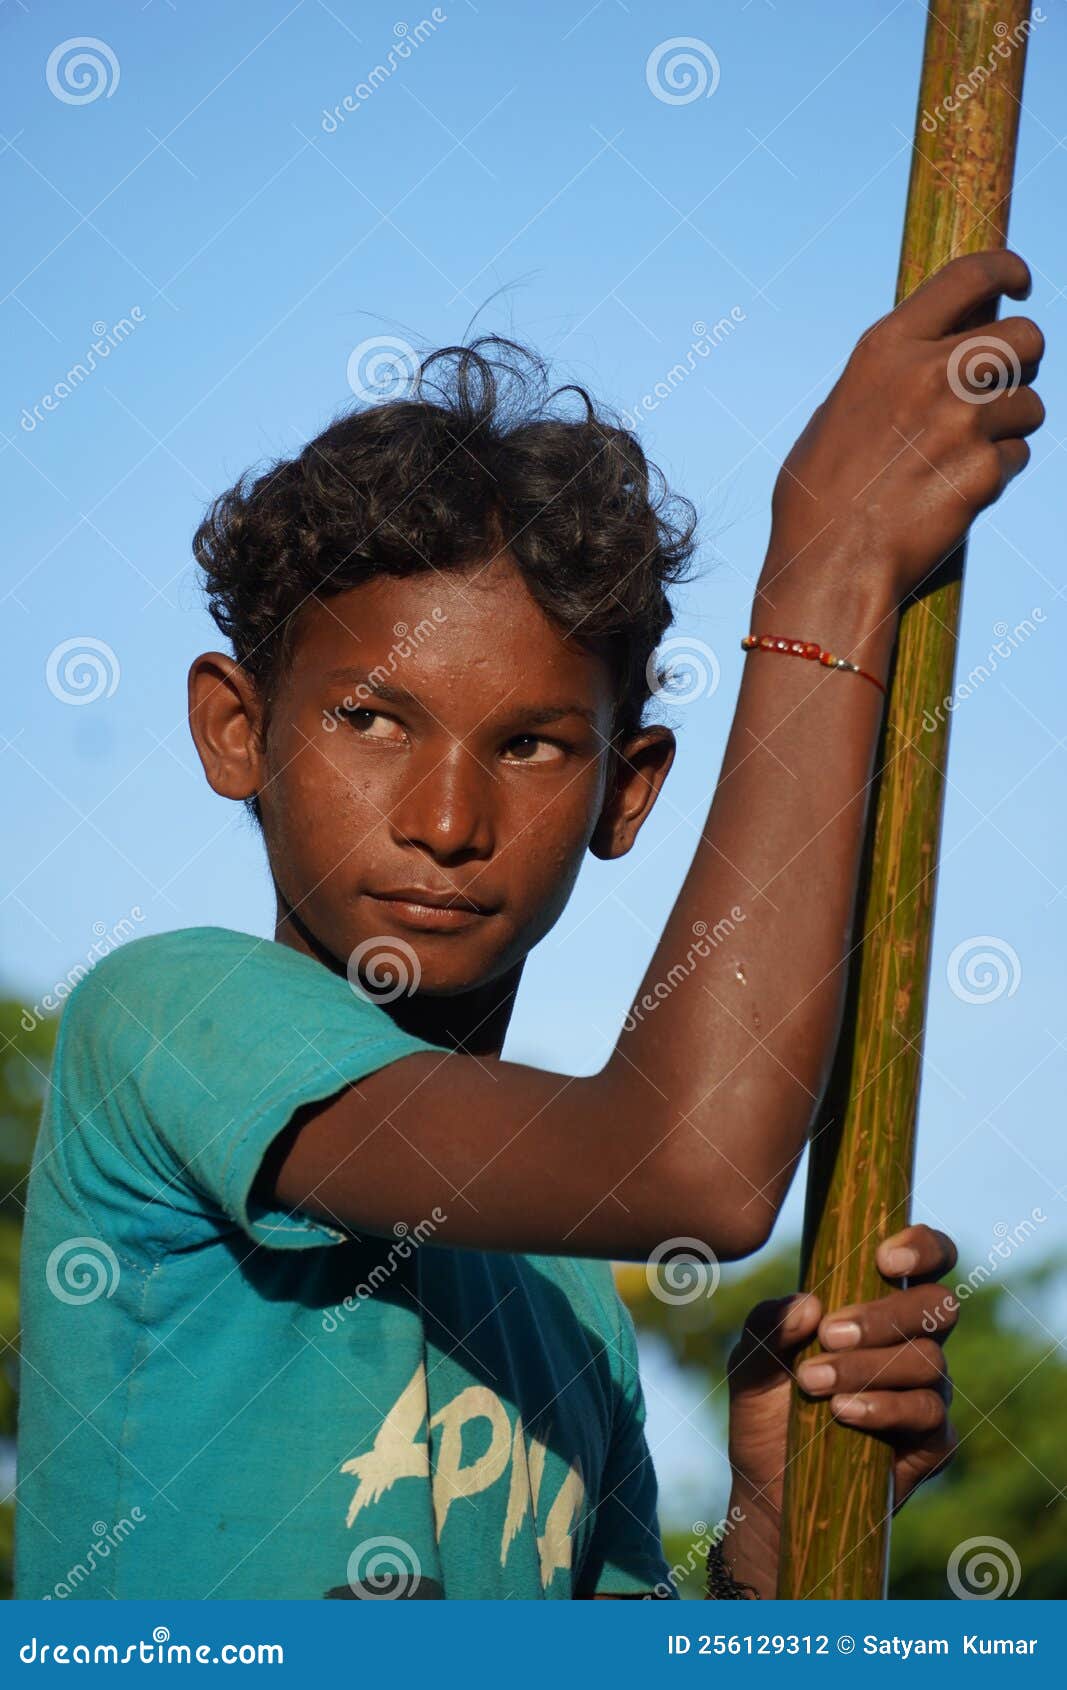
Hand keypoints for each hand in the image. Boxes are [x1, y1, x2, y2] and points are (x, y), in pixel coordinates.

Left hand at [719, 1224, 958, 1593]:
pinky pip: (928, 1414)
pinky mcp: (931, 1442)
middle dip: (885, 1315)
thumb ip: (768, 1323)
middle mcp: (914, 1342)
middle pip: (939, 1305)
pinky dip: (884, 1408)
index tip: (883, 1257)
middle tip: (830, 1334)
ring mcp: (928, 1392)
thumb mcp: (751, 1359)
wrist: (769, 1487)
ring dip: (868, 1366)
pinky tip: (843, 1411)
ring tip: (814, 1382)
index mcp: (880, 1306)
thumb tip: (807, 1304)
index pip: (930, 1260)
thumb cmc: (767, 1407)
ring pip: (929, 1359)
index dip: (922, 1248)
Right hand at [768, 250, 1043, 604]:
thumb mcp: (840, 411)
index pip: (970, 275)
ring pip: (1031, 403)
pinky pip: (1017, 458)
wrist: (830, 564)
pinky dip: (997, 474)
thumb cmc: (820, 496)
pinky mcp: (985, 472)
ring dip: (1011, 426)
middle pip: (1025, 337)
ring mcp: (963, 422)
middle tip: (1002, 387)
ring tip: (964, 455)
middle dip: (1024, 361)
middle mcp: (931, 374)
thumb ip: (891, 372)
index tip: (1018, 283)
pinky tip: (956, 492)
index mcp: (888, 349)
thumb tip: (934, 345)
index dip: (1006, 270)